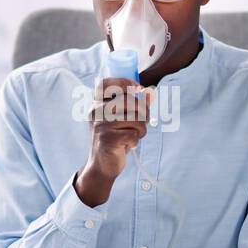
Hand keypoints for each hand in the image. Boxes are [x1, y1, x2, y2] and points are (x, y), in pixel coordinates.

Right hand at [74, 77, 152, 206]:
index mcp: (96, 104)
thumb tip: (150, 91)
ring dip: (140, 129)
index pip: (106, 84)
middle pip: (130, 101)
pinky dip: (135, 141)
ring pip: (136, 118)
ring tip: (131, 136)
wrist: (102, 164)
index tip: (137, 88)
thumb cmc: (114, 138)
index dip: (124, 82)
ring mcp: (101, 125)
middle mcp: (96, 111)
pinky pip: (134, 133)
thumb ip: (135, 104)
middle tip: (140, 123)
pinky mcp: (108, 139)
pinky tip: (126, 145)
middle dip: (142, 113)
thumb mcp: (121, 118)